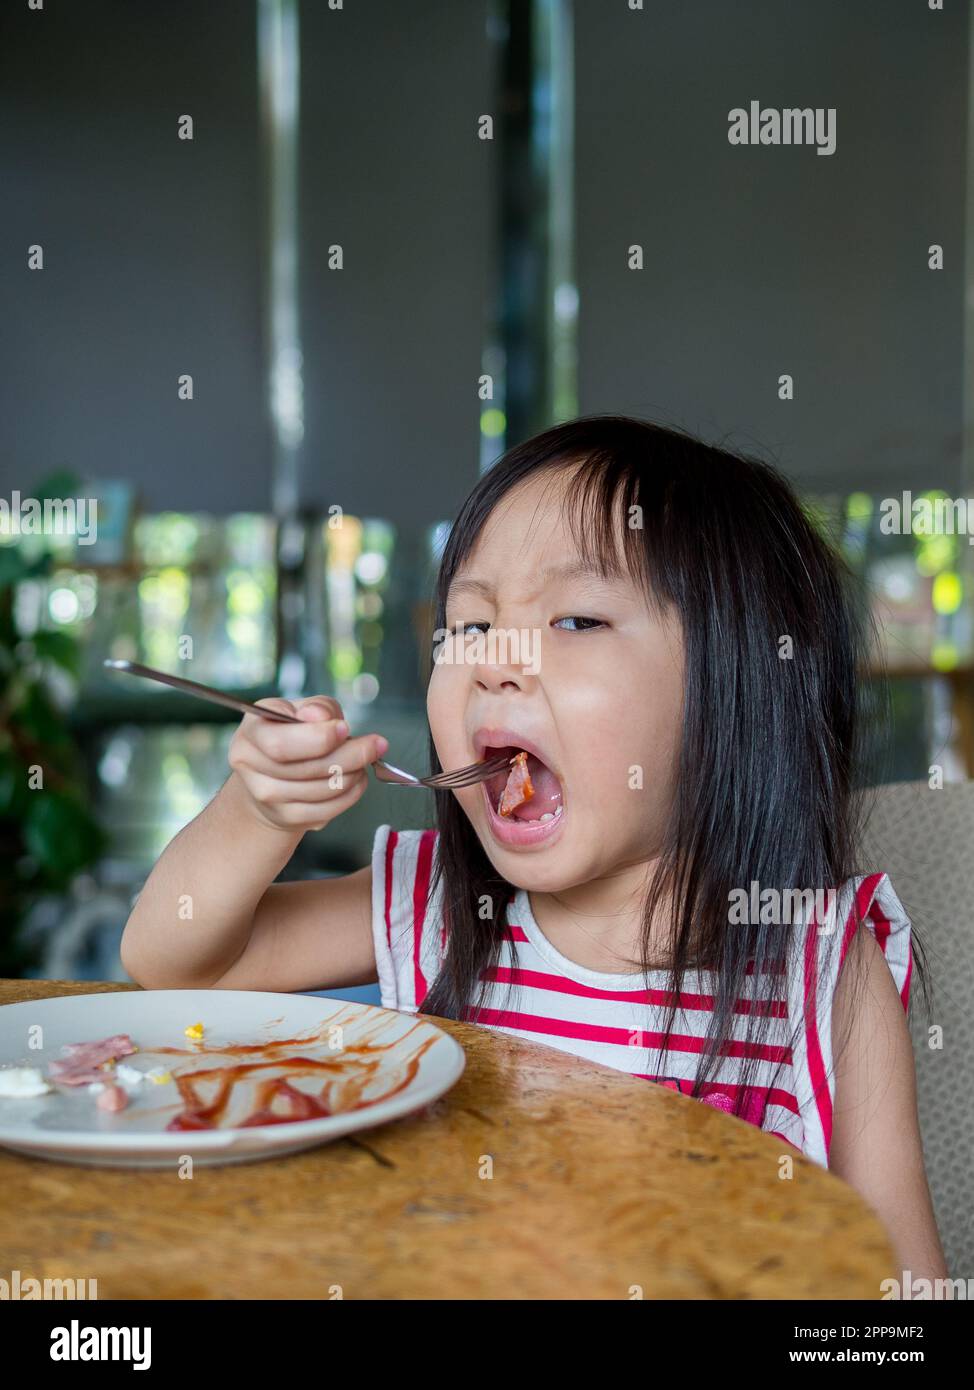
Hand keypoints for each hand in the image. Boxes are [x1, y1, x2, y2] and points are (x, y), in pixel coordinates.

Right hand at [227, 695, 387, 833]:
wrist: (270, 776)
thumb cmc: (292, 735)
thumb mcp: (302, 711)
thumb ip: (317, 707)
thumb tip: (322, 716)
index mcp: (251, 733)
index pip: (280, 744)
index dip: (318, 738)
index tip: (345, 728)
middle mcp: (251, 766)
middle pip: (308, 768)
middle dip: (350, 756)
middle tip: (376, 744)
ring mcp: (266, 796)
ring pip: (323, 789)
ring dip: (354, 773)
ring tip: (363, 759)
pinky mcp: (286, 817)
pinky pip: (329, 809)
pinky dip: (351, 793)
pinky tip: (356, 777)